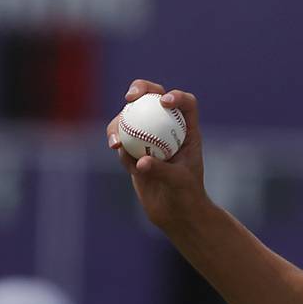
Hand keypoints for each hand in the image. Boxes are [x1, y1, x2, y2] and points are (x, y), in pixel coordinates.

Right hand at [107, 81, 208, 230]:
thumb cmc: (187, 196)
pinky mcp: (133, 151)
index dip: (177, 96)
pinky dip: (119, 145)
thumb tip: (140, 160)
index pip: (186, 104)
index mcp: (187, 131)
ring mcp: (148, 138)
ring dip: (120, 122)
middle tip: (130, 97)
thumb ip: (162, 170)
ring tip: (115, 141)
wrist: (176, 214)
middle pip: (153, 98)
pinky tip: (119, 153)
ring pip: (131, 117)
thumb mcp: (179, 183)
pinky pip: (122, 142)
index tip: (165, 103)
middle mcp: (167, 129)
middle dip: (140, 89)